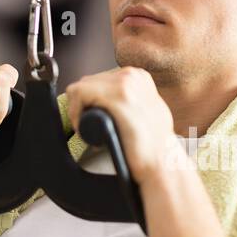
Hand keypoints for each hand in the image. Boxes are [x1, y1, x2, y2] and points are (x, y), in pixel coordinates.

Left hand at [65, 67, 178, 181]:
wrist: (162, 161)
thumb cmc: (154, 144)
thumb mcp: (147, 111)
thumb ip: (134, 100)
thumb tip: (114, 102)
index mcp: (138, 76)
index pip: (97, 80)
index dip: (90, 103)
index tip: (94, 121)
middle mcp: (132, 75)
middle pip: (87, 83)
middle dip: (83, 107)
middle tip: (91, 130)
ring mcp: (125, 83)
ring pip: (80, 89)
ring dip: (78, 111)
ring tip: (89, 132)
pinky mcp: (117, 97)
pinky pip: (79, 93)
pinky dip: (74, 112)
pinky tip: (84, 129)